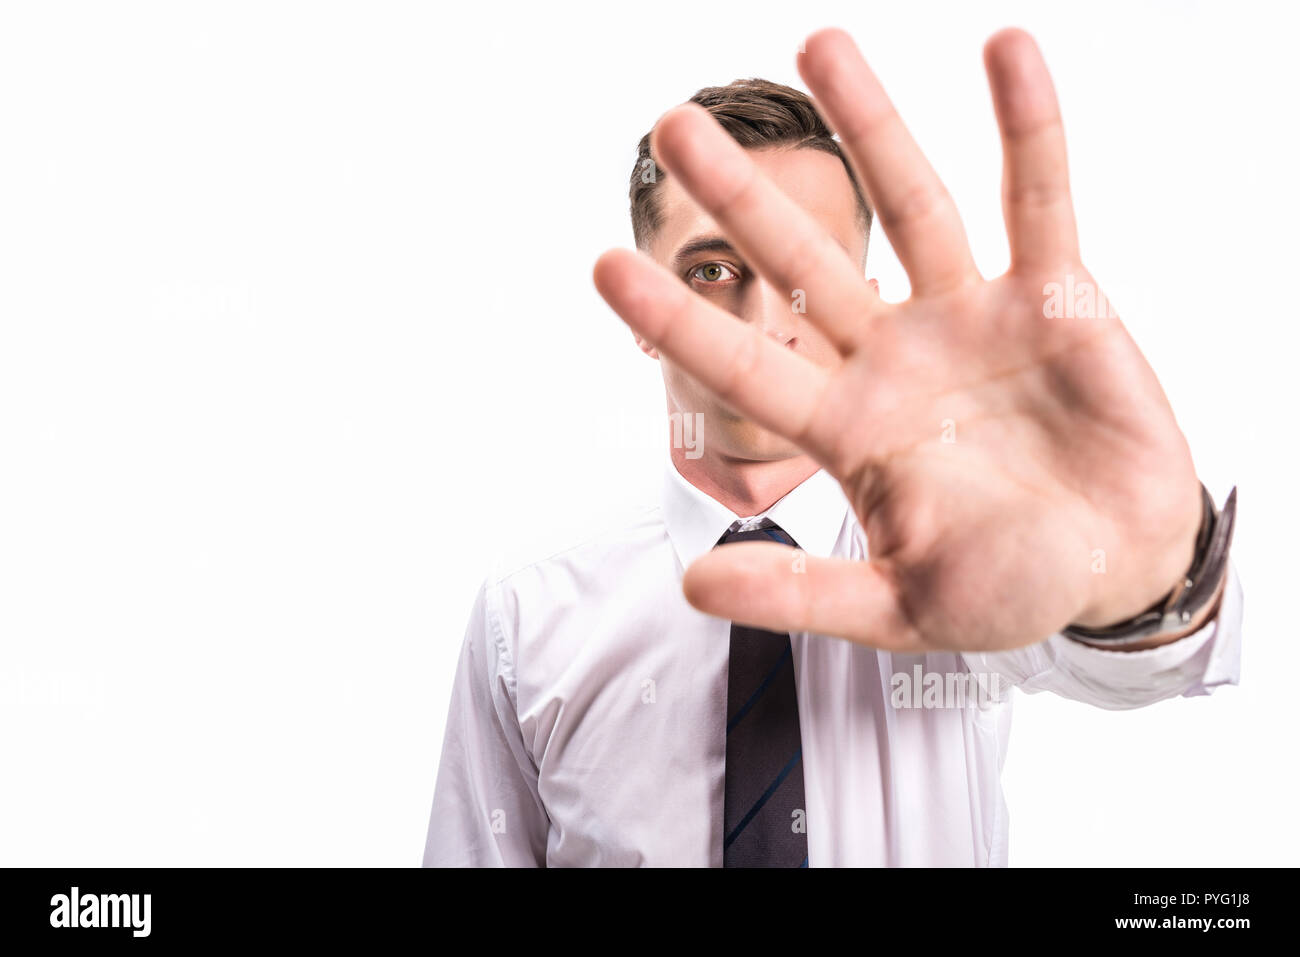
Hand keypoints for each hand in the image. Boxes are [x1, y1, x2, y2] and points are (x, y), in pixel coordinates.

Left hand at [592, 28, 1202, 651]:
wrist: (1113, 566)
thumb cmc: (1005, 587)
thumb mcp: (898, 605)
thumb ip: (803, 592)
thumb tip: (693, 590)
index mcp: (848, 428)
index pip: (746, 364)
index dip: (677, 320)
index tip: (604, 266)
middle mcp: (893, 357)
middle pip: (804, 262)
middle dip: (744, 196)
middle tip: (674, 125)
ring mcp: (967, 317)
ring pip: (911, 205)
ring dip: (869, 127)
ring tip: (818, 45)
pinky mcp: (1051, 293)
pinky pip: (1036, 200)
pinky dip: (1028, 131)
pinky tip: (1007, 54)